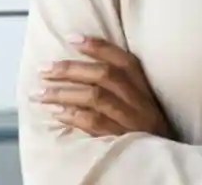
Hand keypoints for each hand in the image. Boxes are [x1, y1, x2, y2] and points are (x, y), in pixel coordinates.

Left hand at [31, 35, 174, 138]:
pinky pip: (94, 123)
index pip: (124, 61)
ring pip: (96, 98)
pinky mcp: (122, 141)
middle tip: (44, 69)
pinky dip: (72, 116)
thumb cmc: (144, 131)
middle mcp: (141, 103)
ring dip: (64, 93)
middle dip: (71, 69)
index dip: (98, 47)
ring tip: (40, 94)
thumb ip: (118, 88)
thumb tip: (77, 70)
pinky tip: (55, 113)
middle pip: (105, 76)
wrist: (162, 163)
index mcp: (145, 89)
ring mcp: (132, 122)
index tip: (71, 38)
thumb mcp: (138, 106)